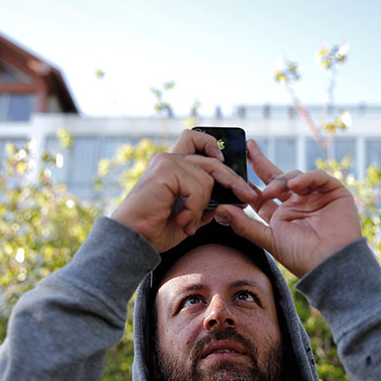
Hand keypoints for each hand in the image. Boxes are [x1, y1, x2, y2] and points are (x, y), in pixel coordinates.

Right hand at [111, 130, 256, 252]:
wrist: (133, 240)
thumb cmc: (155, 230)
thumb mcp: (190, 216)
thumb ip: (207, 203)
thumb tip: (232, 198)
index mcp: (171, 167)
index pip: (195, 140)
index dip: (213, 146)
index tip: (225, 163)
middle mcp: (168, 160)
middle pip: (211, 158)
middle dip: (233, 179)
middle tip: (247, 197)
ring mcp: (166, 162)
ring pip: (208, 178)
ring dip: (203, 206)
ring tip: (187, 223)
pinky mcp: (165, 170)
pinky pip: (199, 187)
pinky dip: (195, 208)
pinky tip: (182, 221)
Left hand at [213, 139, 361, 276]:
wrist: (331, 264)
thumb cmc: (301, 256)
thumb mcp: (269, 240)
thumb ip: (245, 225)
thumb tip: (219, 210)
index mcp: (280, 216)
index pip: (260, 194)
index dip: (248, 181)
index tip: (233, 168)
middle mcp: (296, 204)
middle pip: (275, 178)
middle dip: (261, 162)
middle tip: (248, 148)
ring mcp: (315, 197)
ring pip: (294, 176)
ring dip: (281, 180)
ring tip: (273, 191)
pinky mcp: (334, 192)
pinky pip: (318, 177)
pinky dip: (306, 177)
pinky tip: (296, 186)